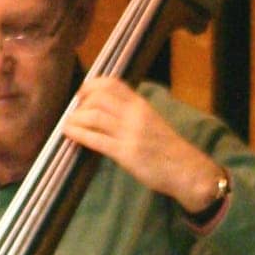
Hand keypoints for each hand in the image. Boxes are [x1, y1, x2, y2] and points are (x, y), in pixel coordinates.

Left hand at [61, 77, 228, 213]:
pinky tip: (69, 134)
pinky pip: (96, 139)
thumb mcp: (151, 122)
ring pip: (94, 116)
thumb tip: (108, 112)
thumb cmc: (168, 149)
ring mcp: (130, 133)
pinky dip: (78, 134)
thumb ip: (132, 114)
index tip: (82, 94)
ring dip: (76, 119)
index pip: (112, 84)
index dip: (92, 85)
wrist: (186, 170)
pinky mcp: (125, 153)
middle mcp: (134, 114)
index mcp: (141, 104)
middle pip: (99, 97)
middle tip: (74, 113)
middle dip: (81, 103)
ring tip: (68, 125)